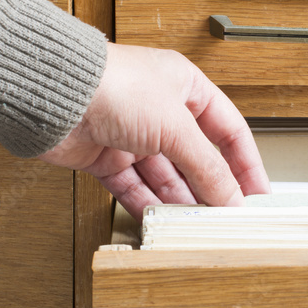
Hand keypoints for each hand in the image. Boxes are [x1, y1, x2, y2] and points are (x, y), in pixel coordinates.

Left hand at [39, 42, 269, 217]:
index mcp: (184, 87)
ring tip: (196, 223)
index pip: (228, 130)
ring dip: (179, 200)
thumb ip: (207, 165)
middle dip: (211, 187)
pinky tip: (160, 219)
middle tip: (225, 214)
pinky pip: (133, 188)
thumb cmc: (111, 84)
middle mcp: (158, 111)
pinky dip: (147, 205)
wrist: (51, 94)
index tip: (257, 193)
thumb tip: (230, 195)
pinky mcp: (104, 158)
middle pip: (196, 158)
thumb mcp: (175, 126)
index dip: (245, 162)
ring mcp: (131, 135)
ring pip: (164, 177)